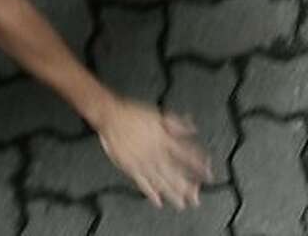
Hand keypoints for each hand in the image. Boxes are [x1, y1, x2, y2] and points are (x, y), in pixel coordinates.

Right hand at [95, 97, 210, 207]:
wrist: (109, 114)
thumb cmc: (132, 113)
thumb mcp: (158, 114)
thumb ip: (177, 122)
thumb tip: (193, 127)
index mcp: (163, 139)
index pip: (185, 155)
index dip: (198, 166)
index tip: (208, 175)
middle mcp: (156, 153)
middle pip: (175, 173)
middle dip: (187, 187)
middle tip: (197, 198)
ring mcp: (143, 162)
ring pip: (161, 181)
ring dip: (172, 194)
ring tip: (182, 205)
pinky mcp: (130, 168)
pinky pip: (143, 184)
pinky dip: (151, 194)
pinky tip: (158, 202)